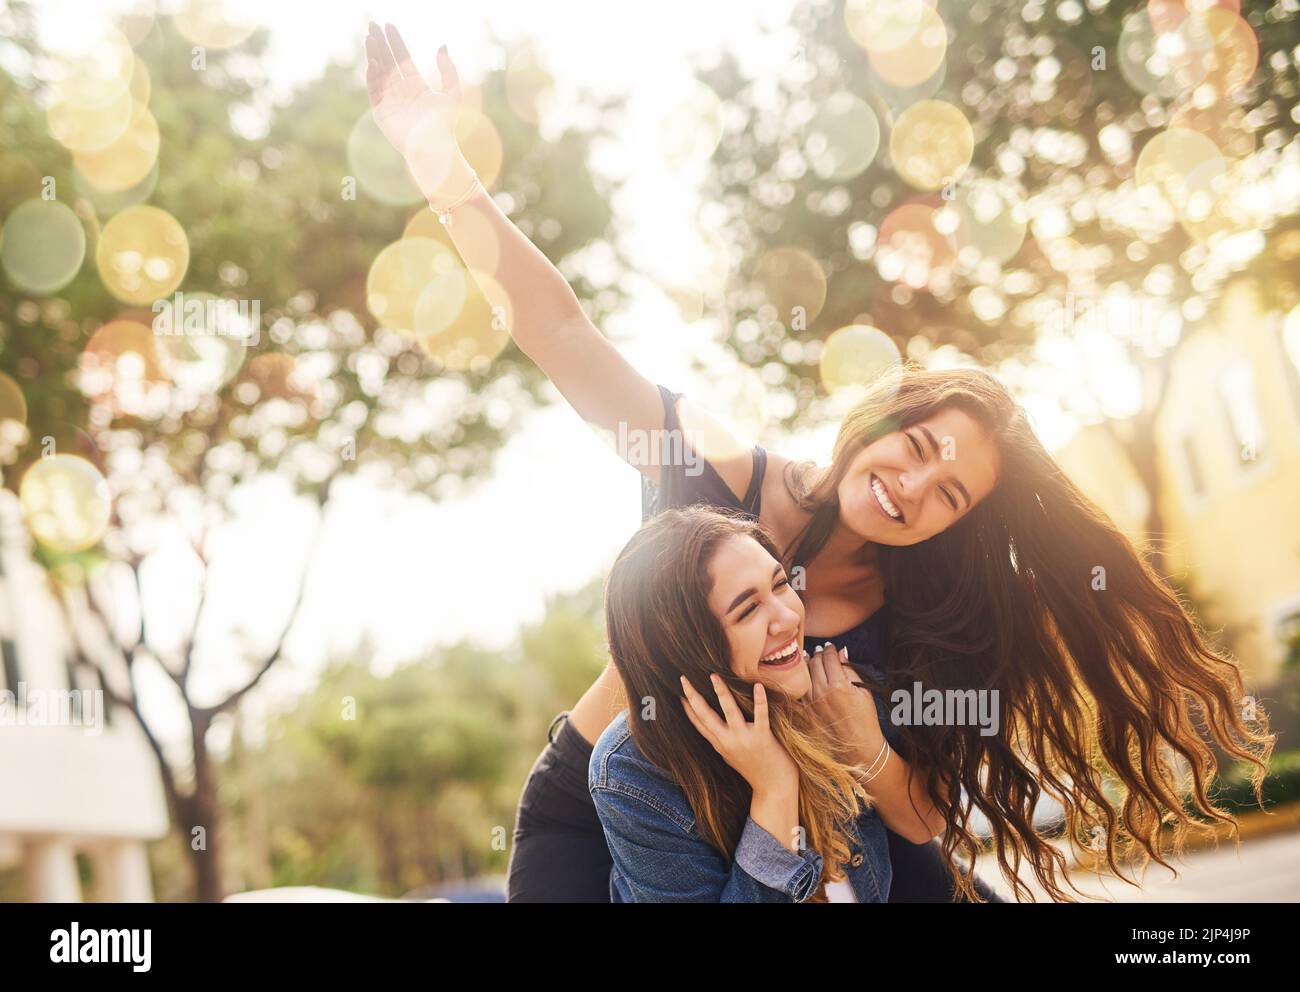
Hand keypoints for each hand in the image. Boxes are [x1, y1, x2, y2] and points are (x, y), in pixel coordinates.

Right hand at [364, 22, 468, 194]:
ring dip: (373, 55)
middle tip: (372, 24)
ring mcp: (390, 101)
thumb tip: (442, 45)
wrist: (436, 149)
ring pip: (379, 73)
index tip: (388, 25)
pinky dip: (373, 77)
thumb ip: (449, 70)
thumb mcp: (453, 93)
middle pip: (388, 61)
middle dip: (380, 43)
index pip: (402, 57)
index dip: (395, 41)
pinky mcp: (382, 113)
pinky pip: (375, 91)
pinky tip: (373, 62)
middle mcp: (401, 90)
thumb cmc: (446, 125)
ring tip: (369, 38)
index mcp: (416, 84)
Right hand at [679, 674, 798, 798]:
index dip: (687, 707)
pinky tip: (758, 686)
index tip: (678, 692)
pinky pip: (761, 716)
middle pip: (706, 716)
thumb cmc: (755, 770)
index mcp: (720, 744)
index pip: (698, 723)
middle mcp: (728, 742)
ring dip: (721, 692)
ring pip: (729, 712)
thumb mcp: (731, 756)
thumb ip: (722, 740)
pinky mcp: (763, 738)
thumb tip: (713, 727)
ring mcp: (744, 740)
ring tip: (713, 675)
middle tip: (683, 678)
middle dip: (693, 696)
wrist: (774, 789)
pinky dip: (759, 700)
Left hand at [806, 642, 882, 765]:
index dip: (830, 649)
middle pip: (814, 663)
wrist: (858, 744)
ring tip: (810, 658)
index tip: (831, 647)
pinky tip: (804, 676)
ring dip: (807, 664)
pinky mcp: (806, 711)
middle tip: (821, 651)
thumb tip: (841, 653)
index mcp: (838, 686)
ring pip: (804, 675)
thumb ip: (850, 670)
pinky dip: (801, 681)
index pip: (829, 658)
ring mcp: (812, 702)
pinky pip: (799, 690)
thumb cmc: (865, 717)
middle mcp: (822, 693)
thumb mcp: (863, 691)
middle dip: (818, 654)